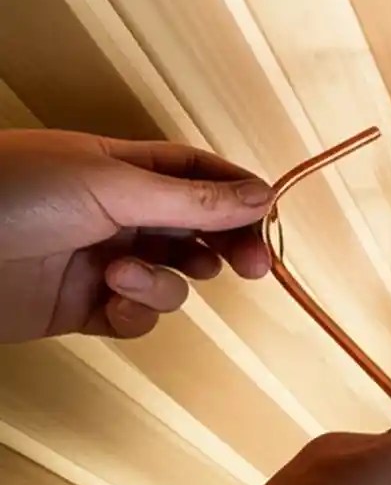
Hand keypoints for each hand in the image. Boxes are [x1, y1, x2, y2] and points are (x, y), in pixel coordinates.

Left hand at [0, 129, 273, 342]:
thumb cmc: (8, 194)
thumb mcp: (109, 185)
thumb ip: (191, 197)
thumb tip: (263, 194)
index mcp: (125, 167)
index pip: (202, 175)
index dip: (239, 193)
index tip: (270, 217)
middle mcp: (120, 212)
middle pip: (199, 229)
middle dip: (227, 247)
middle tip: (252, 267)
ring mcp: (103, 261)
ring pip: (173, 279)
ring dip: (166, 284)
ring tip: (125, 278)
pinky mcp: (84, 309)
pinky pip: (139, 317)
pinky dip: (137, 313)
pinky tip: (111, 303)